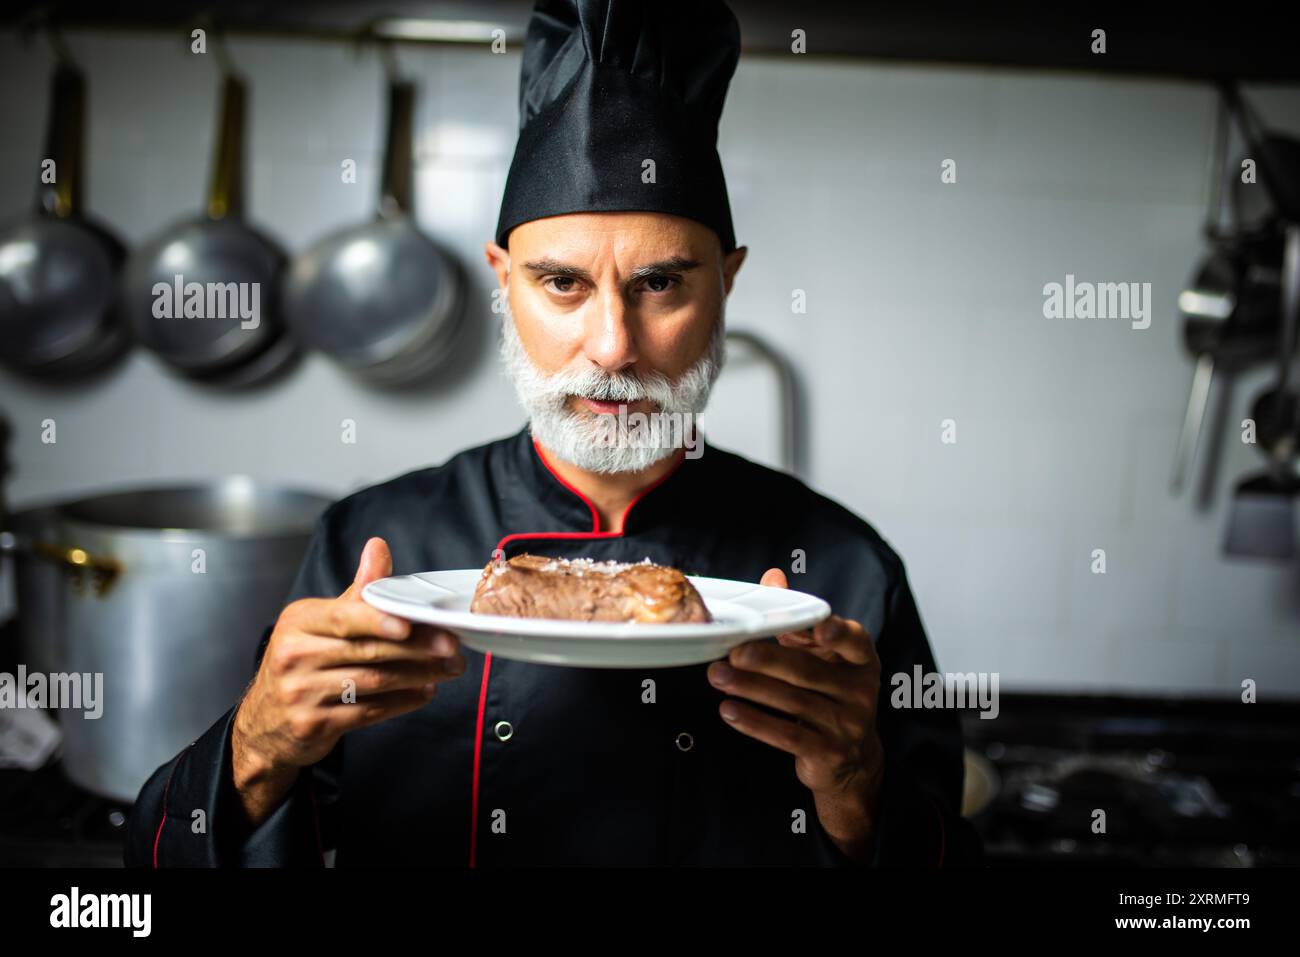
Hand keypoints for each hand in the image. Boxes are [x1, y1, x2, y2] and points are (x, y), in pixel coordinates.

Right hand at [231, 537, 465, 824]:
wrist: (266, 722)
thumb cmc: (302, 661)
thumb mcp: (320, 622)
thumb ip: (357, 591)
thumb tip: (378, 547)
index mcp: (298, 622)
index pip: (344, 618)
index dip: (379, 620)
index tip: (413, 622)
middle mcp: (294, 656)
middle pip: (365, 650)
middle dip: (416, 648)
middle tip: (452, 646)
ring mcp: (301, 693)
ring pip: (372, 682)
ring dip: (418, 675)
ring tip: (449, 668)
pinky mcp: (314, 724)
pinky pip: (368, 711)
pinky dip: (402, 701)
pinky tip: (425, 691)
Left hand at [707, 568, 884, 860]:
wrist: (852, 759)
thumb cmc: (830, 692)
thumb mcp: (822, 655)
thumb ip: (797, 619)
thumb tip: (774, 577)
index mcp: (861, 660)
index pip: (855, 641)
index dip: (838, 633)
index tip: (818, 627)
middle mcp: (859, 691)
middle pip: (809, 672)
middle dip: (768, 659)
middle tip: (735, 650)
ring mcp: (846, 724)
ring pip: (793, 703)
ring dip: (751, 688)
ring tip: (718, 675)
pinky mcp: (827, 752)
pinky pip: (787, 736)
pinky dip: (755, 722)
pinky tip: (729, 710)